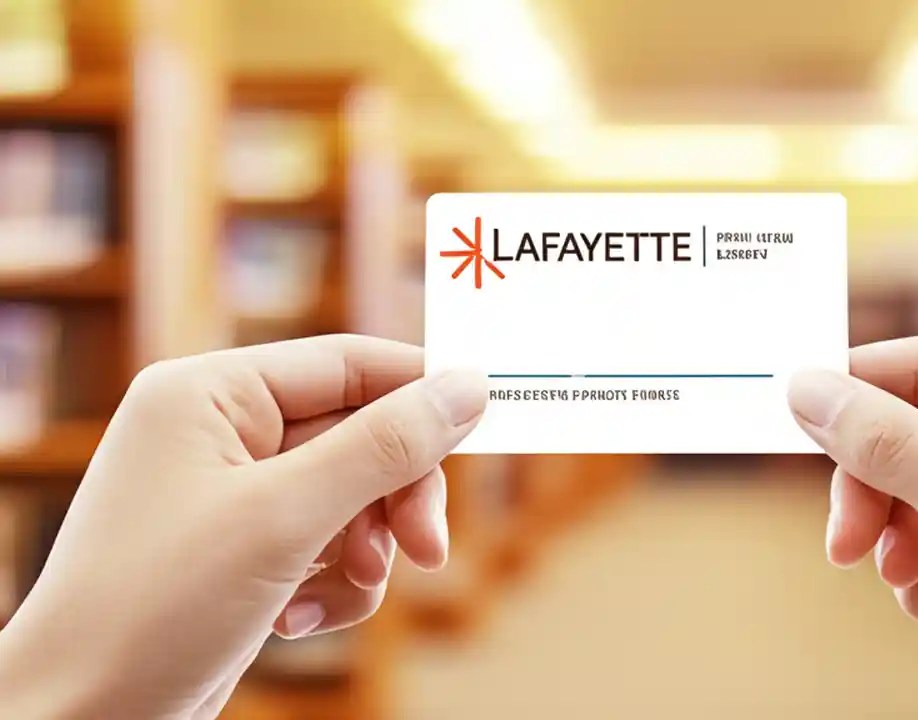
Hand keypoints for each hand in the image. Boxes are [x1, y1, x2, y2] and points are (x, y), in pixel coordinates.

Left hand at [0, 335, 486, 718]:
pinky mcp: (240, 552)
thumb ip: (384, 445)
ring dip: (367, 548)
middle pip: (359, 434)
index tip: (489, 422)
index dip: (422, 391)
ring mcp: (228, 495)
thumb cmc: (155, 607)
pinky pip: (325, 545)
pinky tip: (296, 621)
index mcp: (210, 393)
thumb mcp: (286, 517)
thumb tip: (468, 386)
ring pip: (351, 496)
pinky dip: (333, 584)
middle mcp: (218, 433)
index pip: (348, 363)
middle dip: (396, 496)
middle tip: (428, 550)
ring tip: (346, 594)